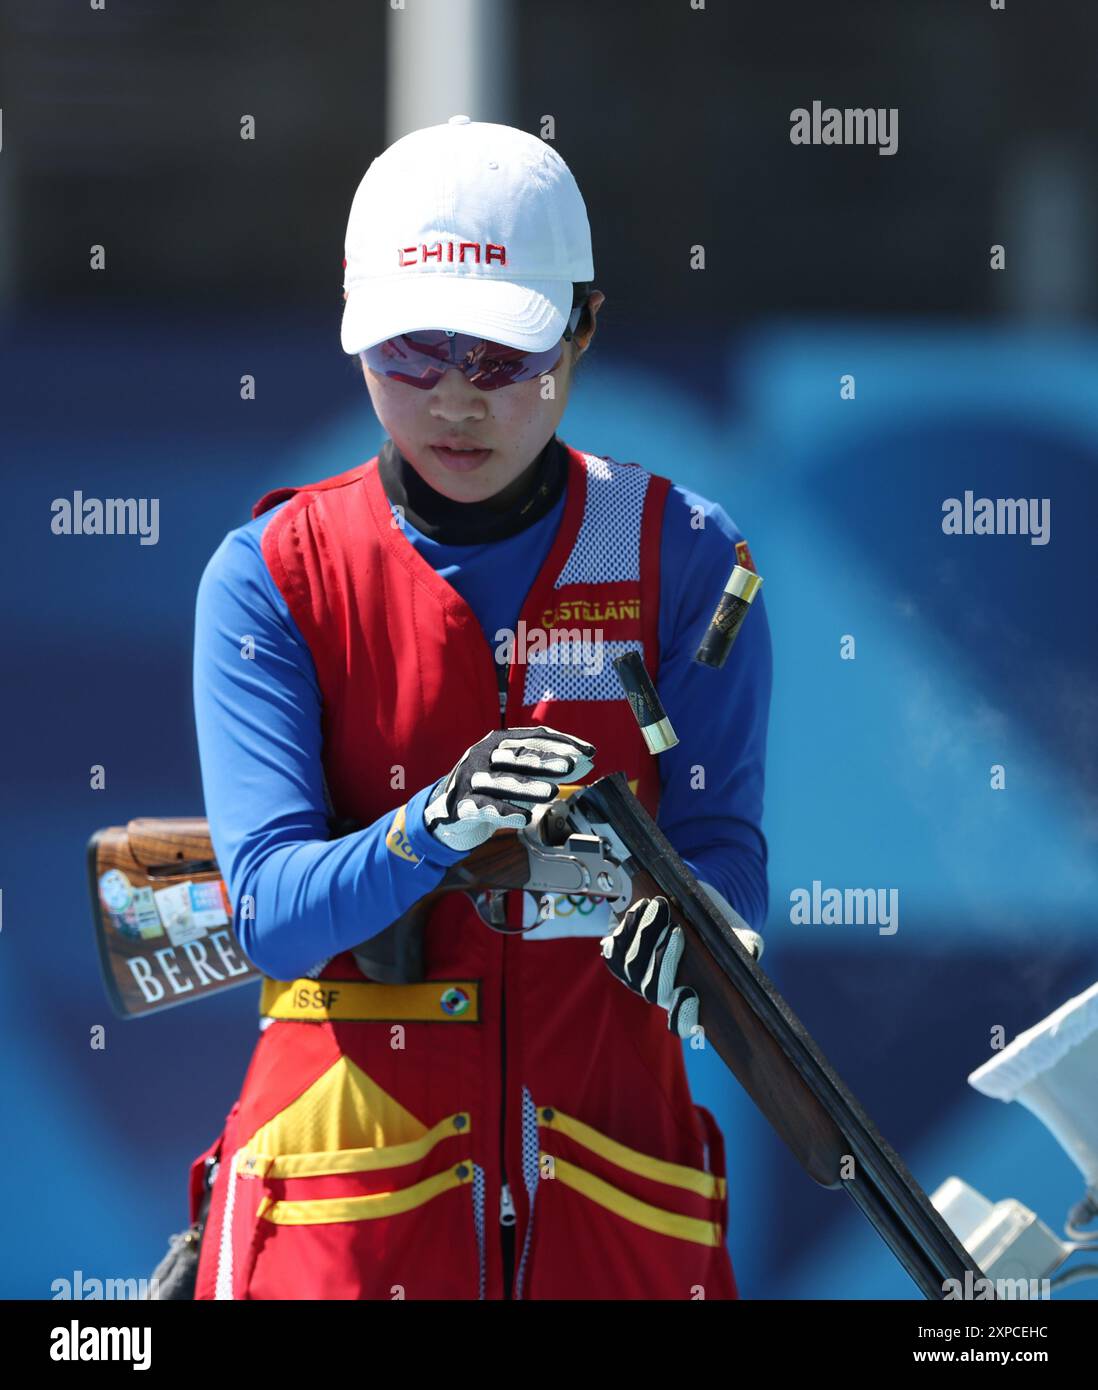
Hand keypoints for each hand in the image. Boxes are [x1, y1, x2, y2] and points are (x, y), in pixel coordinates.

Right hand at [424, 725, 595, 852]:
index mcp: (497, 742)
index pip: (533, 737)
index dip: (561, 743)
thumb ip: (546, 766)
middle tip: (570, 766)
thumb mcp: (515, 771)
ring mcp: (470, 780)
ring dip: (528, 786)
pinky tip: (524, 817)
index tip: (587, 752)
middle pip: (517, 756)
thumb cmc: (489, 787)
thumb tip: (587, 761)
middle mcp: (482, 755)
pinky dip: (505, 812)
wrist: (447, 811)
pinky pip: (485, 808)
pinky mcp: (461, 805)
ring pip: (502, 782)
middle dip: (545, 760)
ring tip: (552, 792)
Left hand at [600, 891, 763, 1038]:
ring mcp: (636, 975)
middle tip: (677, 932)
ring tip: (660, 907)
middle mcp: (661, 992)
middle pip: (653, 990)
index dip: (683, 1016)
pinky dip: (626, 929)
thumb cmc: (717, 926)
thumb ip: (747, 946)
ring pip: (631, 968)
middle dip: (664, 960)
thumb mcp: (739, 935)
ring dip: (644, 937)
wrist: (688, 902)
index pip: (684, 1023)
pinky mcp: (619, 954)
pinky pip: (614, 950)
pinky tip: (640, 908)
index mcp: (692, 1000)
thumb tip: (750, 952)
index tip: (690, 993)